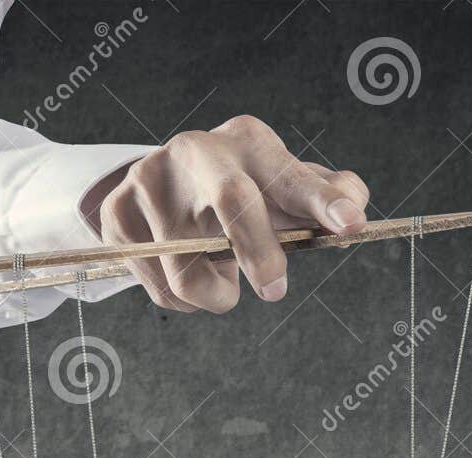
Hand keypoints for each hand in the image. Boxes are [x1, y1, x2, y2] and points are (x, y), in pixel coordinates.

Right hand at [86, 114, 369, 312]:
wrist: (168, 186)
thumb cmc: (245, 193)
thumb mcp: (287, 190)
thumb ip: (328, 199)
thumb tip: (354, 213)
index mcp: (248, 143)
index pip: (292, 176)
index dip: (323, 201)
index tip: (350, 224)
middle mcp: (196, 150)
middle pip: (232, 202)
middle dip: (258, 252)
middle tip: (275, 289)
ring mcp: (149, 180)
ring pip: (189, 272)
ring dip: (216, 294)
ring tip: (220, 277)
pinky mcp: (117, 215)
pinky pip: (160, 290)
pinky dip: (182, 301)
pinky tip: (186, 273)